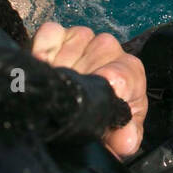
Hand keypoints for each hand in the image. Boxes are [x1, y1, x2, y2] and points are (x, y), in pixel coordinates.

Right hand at [31, 23, 146, 159]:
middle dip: (76, 86)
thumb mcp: (118, 137)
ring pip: (70, 48)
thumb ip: (125, 139)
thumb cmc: (106, 120)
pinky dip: (42, 49)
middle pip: (91, 62)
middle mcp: (109, 50)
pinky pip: (50, 33)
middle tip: (70, 104)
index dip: (104, 89)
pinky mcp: (59, 32)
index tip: (89, 104)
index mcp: (130, 73)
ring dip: (59, 71)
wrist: (85, 110)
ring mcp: (84, 38)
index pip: (122, 77)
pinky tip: (44, 66)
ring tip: (59, 90)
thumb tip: (125, 141)